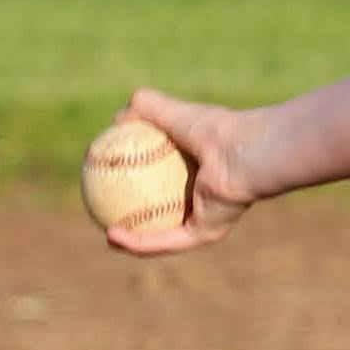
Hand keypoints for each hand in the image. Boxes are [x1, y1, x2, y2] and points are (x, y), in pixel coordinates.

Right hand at [104, 87, 258, 255]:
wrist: (245, 153)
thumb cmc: (215, 129)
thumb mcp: (173, 113)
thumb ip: (146, 107)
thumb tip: (117, 115)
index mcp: (200, 166)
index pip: (165, 176)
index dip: (137, 179)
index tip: (108, 177)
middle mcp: (206, 192)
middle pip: (165, 210)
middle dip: (136, 215)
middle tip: (104, 211)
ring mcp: (207, 214)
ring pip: (163, 233)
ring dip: (133, 238)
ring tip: (104, 232)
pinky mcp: (204, 232)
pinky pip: (165, 241)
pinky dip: (137, 241)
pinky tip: (112, 236)